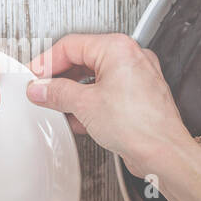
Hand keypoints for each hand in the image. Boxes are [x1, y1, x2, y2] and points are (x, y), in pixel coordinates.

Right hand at [26, 33, 191, 175]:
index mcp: (118, 48)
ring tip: (58, 106)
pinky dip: (90, 102)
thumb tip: (41, 89)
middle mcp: (131, 58)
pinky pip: (107, 92)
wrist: (165, 155)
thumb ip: (56, 92)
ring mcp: (138, 78)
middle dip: (60, 79)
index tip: (35, 75)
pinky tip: (78, 117)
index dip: (47, 62)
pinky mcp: (140, 97)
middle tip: (43, 90)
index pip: (70, 45)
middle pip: (83, 60)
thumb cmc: (140, 126)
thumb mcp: (84, 104)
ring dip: (74, 93)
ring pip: (95, 78)